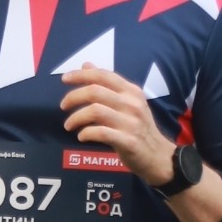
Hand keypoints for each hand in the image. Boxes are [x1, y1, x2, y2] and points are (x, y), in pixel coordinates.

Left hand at [58, 65, 170, 183]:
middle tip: (63, 105)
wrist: (158, 156)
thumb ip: (107, 85)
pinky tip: (81, 136)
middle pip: (95, 91)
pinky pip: (100, 132)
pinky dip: (86, 133)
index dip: (81, 75)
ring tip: (69, 125)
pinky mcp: (128, 141)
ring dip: (76, 117)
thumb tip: (86, 65)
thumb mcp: (128, 102)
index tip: (65, 78)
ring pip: (95, 111)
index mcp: (132, 91)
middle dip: (74, 97)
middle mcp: (132, 104)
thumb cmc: (140, 128)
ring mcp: (131, 123)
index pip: (104, 75)